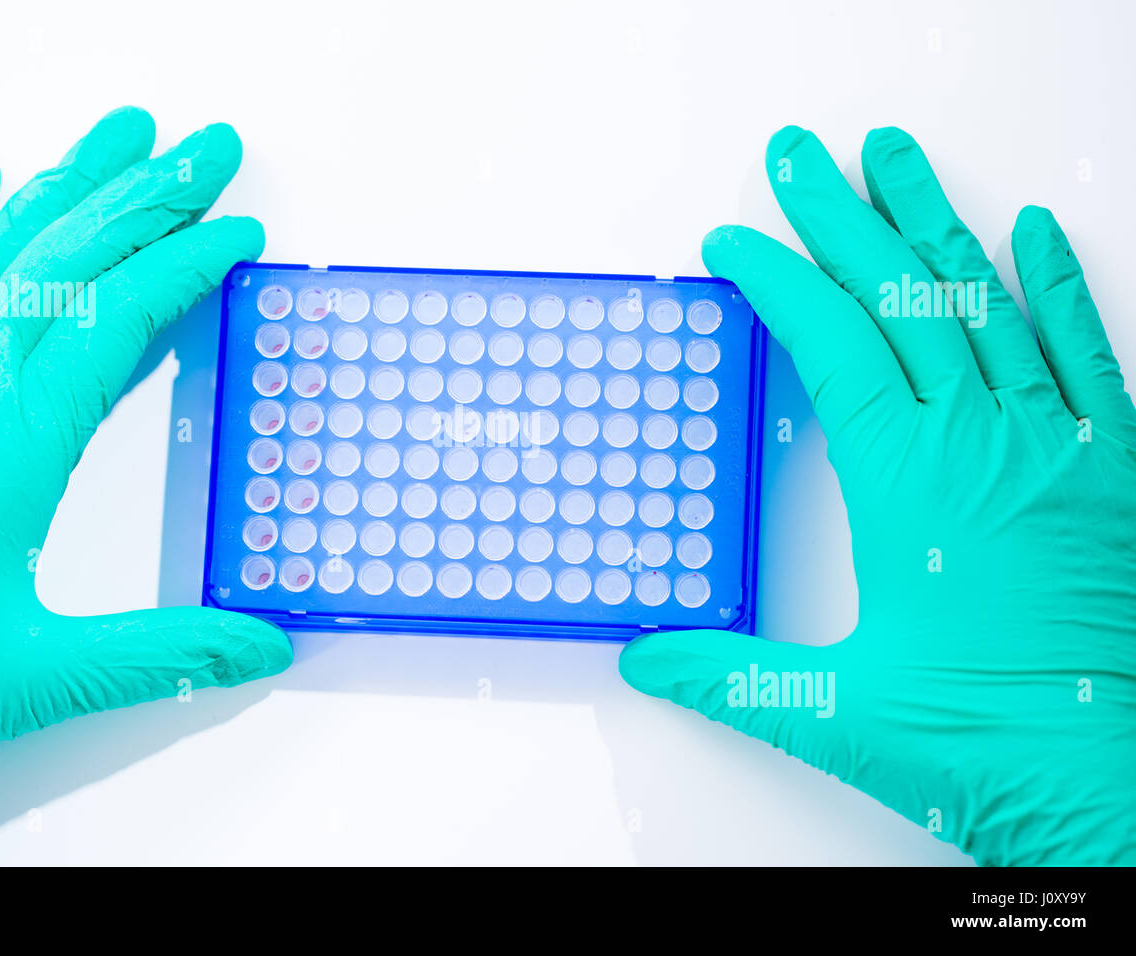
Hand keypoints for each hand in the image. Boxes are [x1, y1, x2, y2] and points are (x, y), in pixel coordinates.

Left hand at [0, 108, 290, 789]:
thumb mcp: (29, 675)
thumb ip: (155, 653)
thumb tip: (257, 649)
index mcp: (12, 441)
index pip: (118, 316)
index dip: (186, 264)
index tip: (235, 231)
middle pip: (68, 257)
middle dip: (148, 195)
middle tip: (206, 148)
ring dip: (66, 185)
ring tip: (120, 137)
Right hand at [620, 126, 1135, 864]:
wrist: (1123, 782)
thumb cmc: (997, 742)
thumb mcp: (842, 715)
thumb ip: (733, 680)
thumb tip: (649, 657)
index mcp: (910, 484)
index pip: (831, 344)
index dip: (776, 282)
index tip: (734, 244)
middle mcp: (985, 442)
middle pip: (900, 295)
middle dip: (839, 218)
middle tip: (798, 157)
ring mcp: (1057, 443)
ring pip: (986, 299)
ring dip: (933, 221)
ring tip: (896, 158)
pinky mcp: (1114, 464)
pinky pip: (1086, 347)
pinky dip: (1059, 283)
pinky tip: (1033, 232)